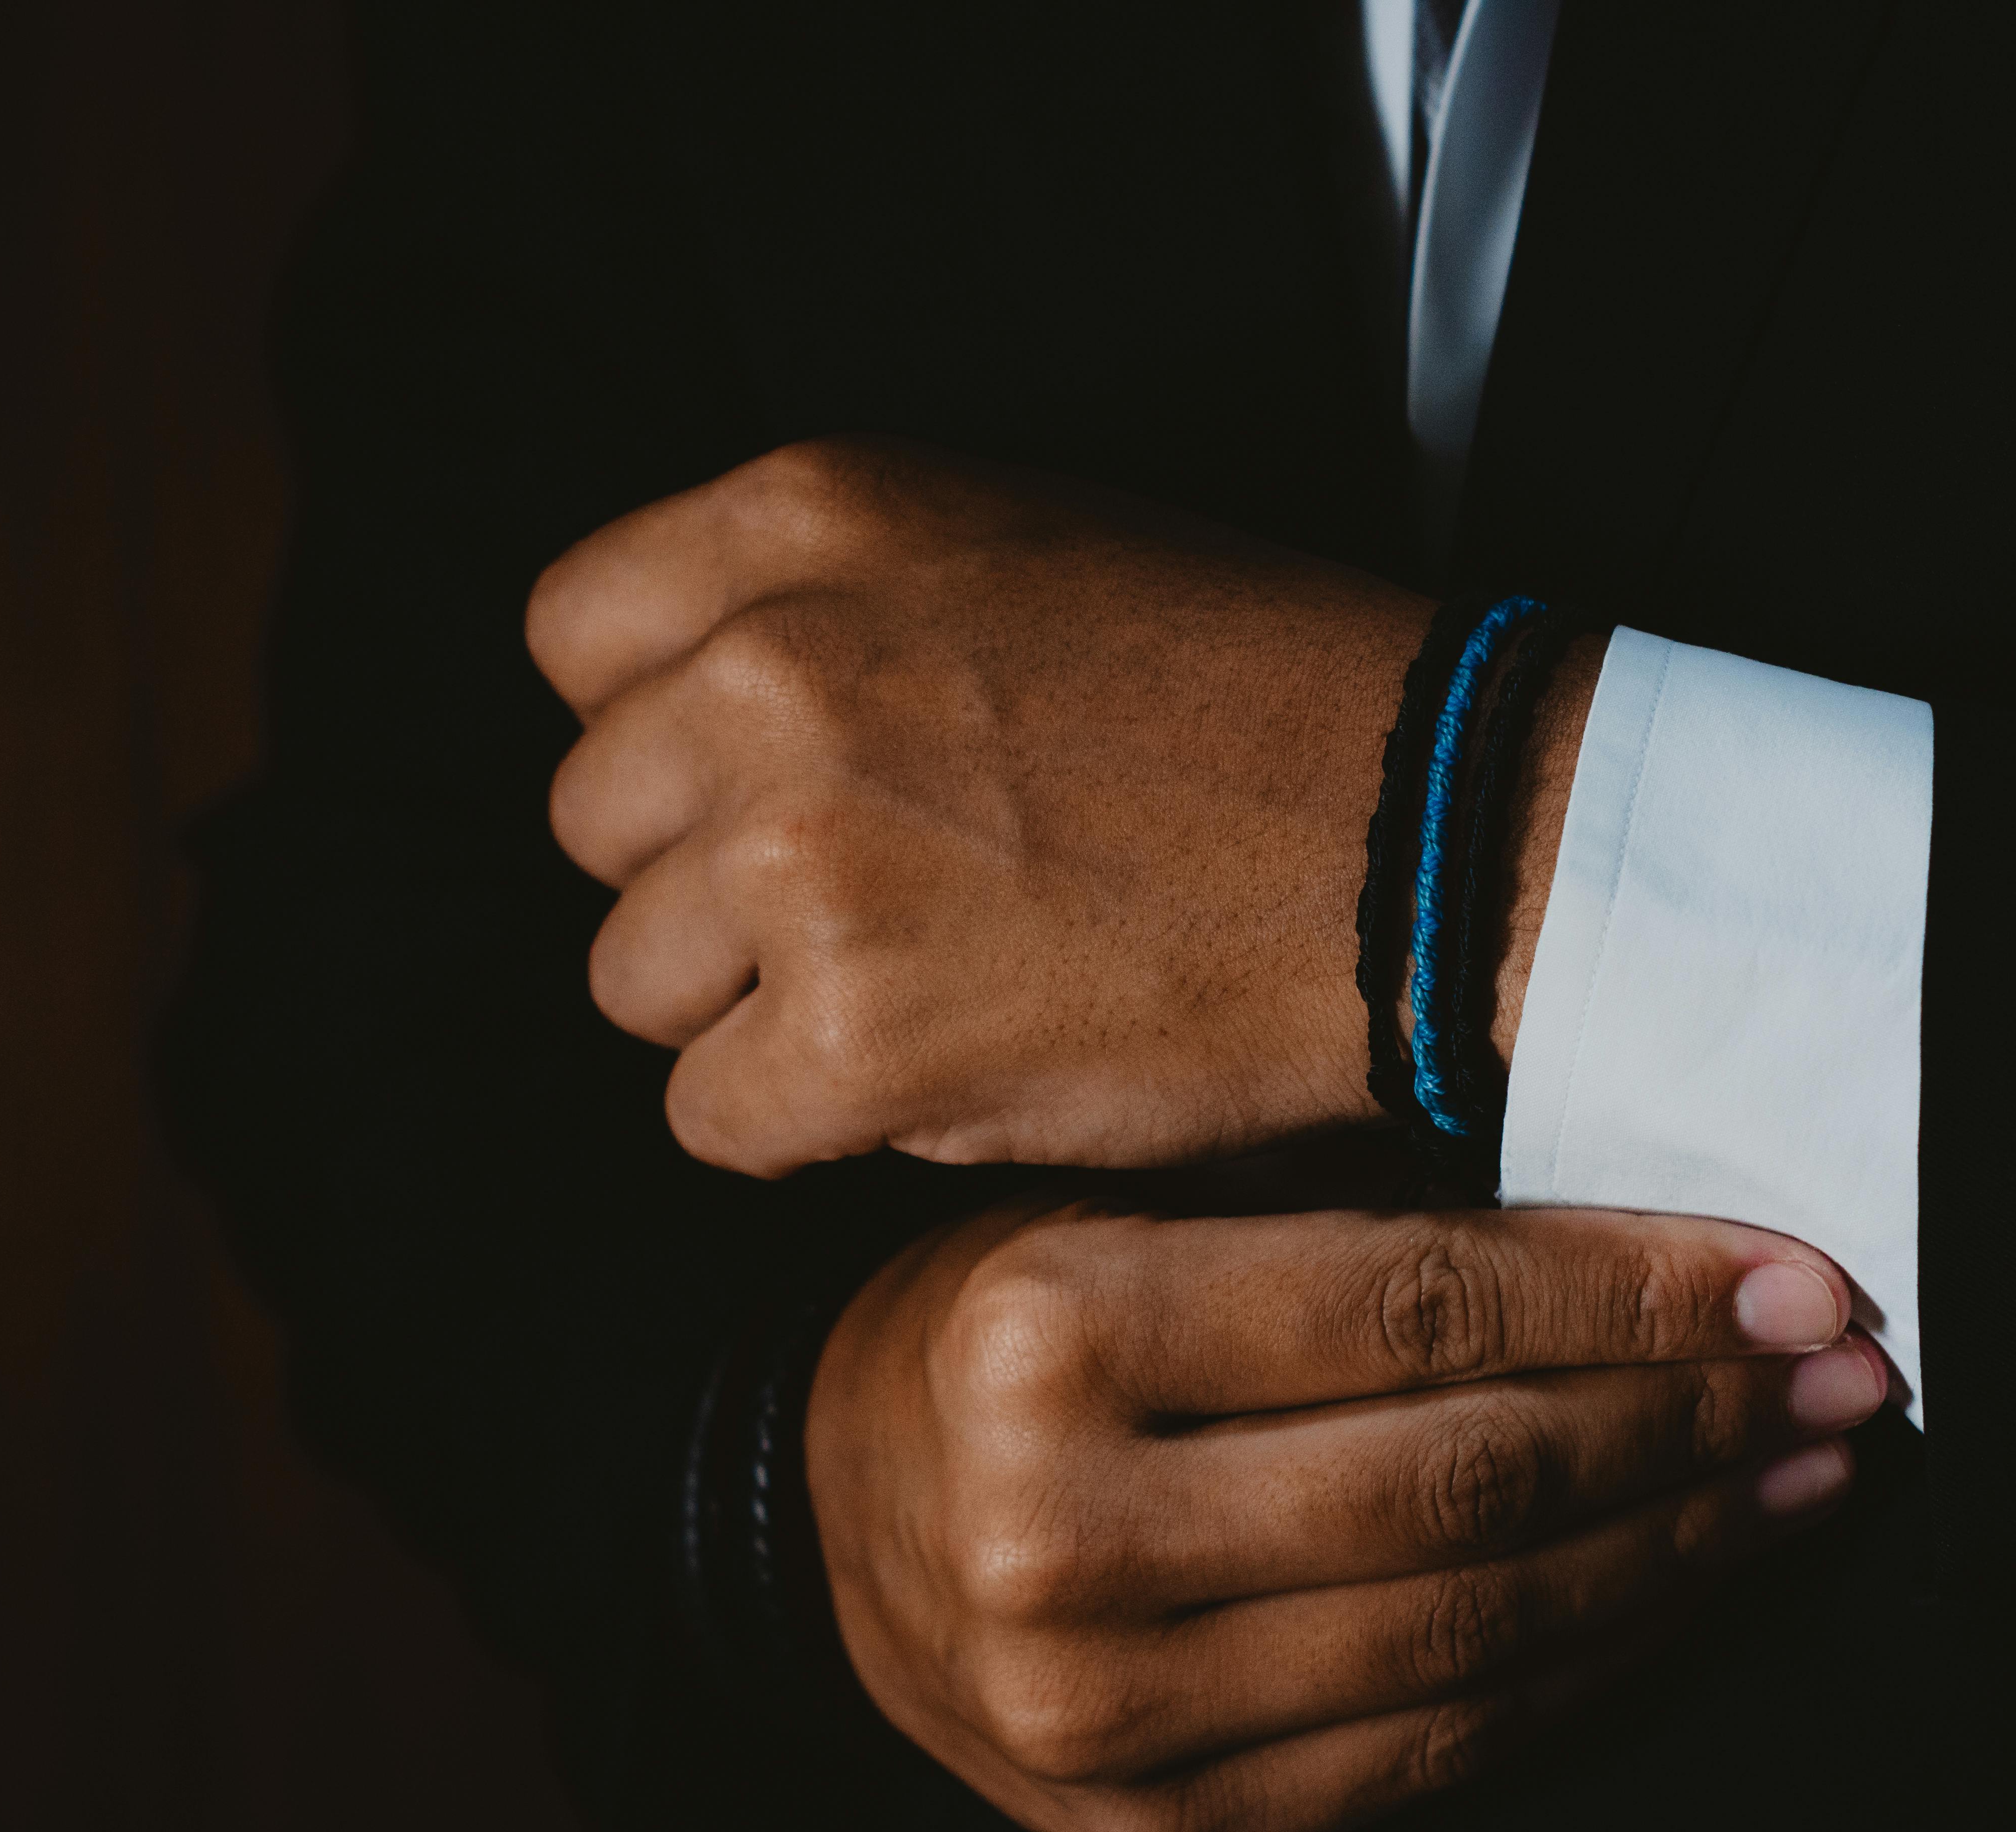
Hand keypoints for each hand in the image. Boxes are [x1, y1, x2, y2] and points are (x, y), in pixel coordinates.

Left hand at [529, 437, 1597, 1175]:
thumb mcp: (1036, 549)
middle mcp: (774, 667)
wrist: (1436, 845)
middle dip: (710, 885)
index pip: (579, 634)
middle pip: (598, 822)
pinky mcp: (852, 1033)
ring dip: (759, 1011)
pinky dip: (809, 1130)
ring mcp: (801, 855)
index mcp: (820, 517)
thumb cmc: (1272, 706)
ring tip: (934, 990)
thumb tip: (696, 725)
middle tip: (876, 911)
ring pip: (638, 983)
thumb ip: (845, 603)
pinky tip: (944, 1077)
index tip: (750, 787)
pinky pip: (711, 1121)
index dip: (661, 732)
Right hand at [807, 1197, 1890, 1831]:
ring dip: (1679, 1550)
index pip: (1418, 1310)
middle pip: (1468, 1479)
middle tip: (1844, 1372)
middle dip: (1695, 1421)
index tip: (1795, 1276)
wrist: (836, 1519)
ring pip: (1476, 1632)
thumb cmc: (1015, 1325)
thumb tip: (1670, 1260)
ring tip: (1802, 1475)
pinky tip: (1687, 1591)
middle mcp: (1062, 1537)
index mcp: (1045, 1330)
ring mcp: (1102, 1718)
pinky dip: (1587, 1667)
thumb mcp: (1139, 1210)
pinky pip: (1431, 1754)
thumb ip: (1361, 1231)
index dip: (1635, 1295)